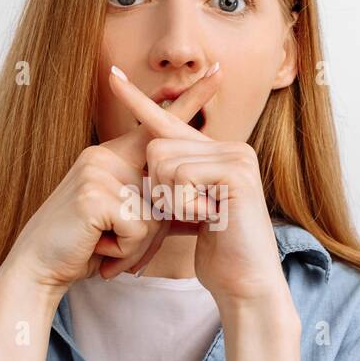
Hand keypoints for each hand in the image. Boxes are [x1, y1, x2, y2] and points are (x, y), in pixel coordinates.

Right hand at [0, 64, 221, 294]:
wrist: (36, 269)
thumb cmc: (83, 247)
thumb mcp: (124, 222)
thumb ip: (157, 207)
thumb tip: (203, 207)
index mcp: (113, 156)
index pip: (157, 125)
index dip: (191, 100)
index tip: (218, 70)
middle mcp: (104, 156)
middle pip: (165, 188)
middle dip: (151, 232)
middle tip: (112, 247)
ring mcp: (97, 172)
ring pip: (154, 214)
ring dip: (135, 245)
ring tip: (102, 248)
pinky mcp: (94, 195)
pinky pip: (138, 228)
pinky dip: (125, 250)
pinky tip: (98, 250)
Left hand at [107, 67, 288, 307]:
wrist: (247, 284)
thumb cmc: (218, 254)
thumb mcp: (186, 214)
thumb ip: (169, 187)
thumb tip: (142, 170)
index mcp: (214, 154)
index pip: (167, 123)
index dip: (138, 101)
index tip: (112, 76)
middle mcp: (228, 146)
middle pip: (155, 147)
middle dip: (156, 190)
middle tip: (187, 216)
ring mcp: (235, 155)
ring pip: (163, 162)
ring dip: (171, 201)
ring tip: (202, 218)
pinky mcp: (236, 170)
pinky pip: (180, 176)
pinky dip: (185, 206)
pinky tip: (210, 219)